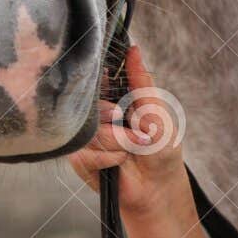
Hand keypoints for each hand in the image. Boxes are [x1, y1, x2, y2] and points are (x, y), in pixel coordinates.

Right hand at [68, 42, 185, 217]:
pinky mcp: (77, 156)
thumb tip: (133, 49)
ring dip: (117, 140)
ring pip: (90, 128)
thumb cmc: (160, 150)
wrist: (156, 189)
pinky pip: (85, 150)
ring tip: (131, 149)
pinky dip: (108, 157)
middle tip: (128, 124)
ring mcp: (85, 134)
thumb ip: (141, 82)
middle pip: (90, 102)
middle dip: (113, 114)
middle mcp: (96, 113)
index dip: (100, 77)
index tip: (112, 82)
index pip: (96, 77)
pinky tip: (119, 162)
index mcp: (113, 97)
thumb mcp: (156, 111)